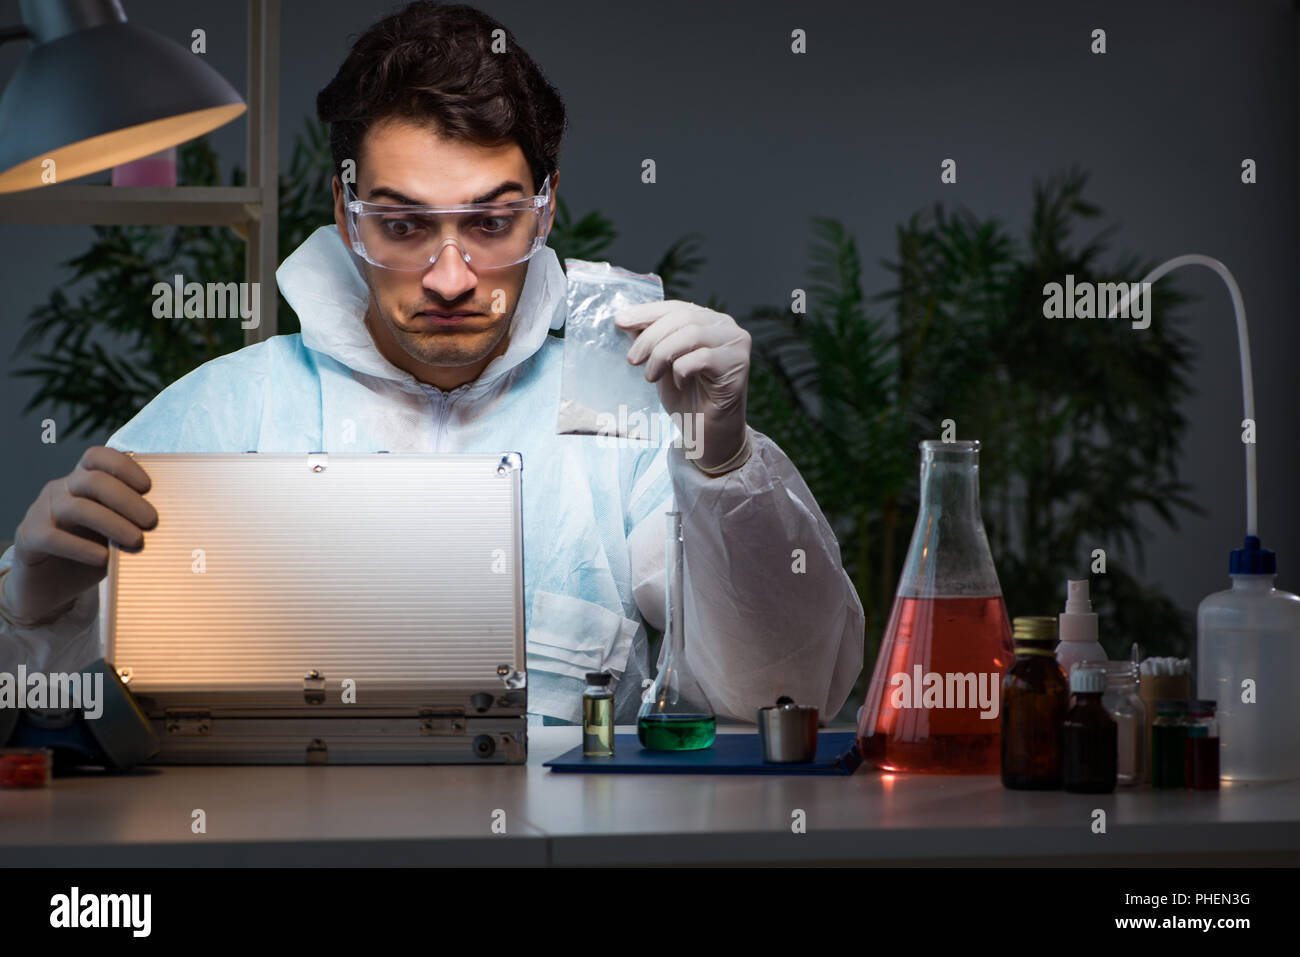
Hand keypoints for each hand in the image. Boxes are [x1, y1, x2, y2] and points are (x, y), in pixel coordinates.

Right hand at [1, 447, 157, 625]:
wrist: (49, 587)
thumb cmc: (90, 555)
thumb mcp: (116, 536)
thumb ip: (134, 524)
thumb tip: (175, 527)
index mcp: (83, 482)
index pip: (98, 457)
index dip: (123, 466)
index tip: (149, 487)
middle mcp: (61, 490)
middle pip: (93, 480)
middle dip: (127, 500)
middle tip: (152, 521)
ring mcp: (42, 511)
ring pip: (77, 508)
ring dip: (112, 523)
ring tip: (136, 541)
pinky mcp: (29, 537)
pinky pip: (53, 537)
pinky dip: (81, 547)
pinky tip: (103, 558)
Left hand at [615, 300, 750, 469]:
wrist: (707, 437)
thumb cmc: (687, 400)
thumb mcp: (662, 364)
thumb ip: (651, 340)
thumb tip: (625, 319)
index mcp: (710, 321)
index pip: (676, 307)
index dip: (647, 312)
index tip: (620, 322)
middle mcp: (727, 328)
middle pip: (683, 318)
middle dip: (651, 337)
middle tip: (632, 359)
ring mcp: (736, 345)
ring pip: (691, 334)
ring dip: (662, 355)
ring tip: (650, 376)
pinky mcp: (738, 365)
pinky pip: (701, 358)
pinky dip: (682, 370)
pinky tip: (679, 385)